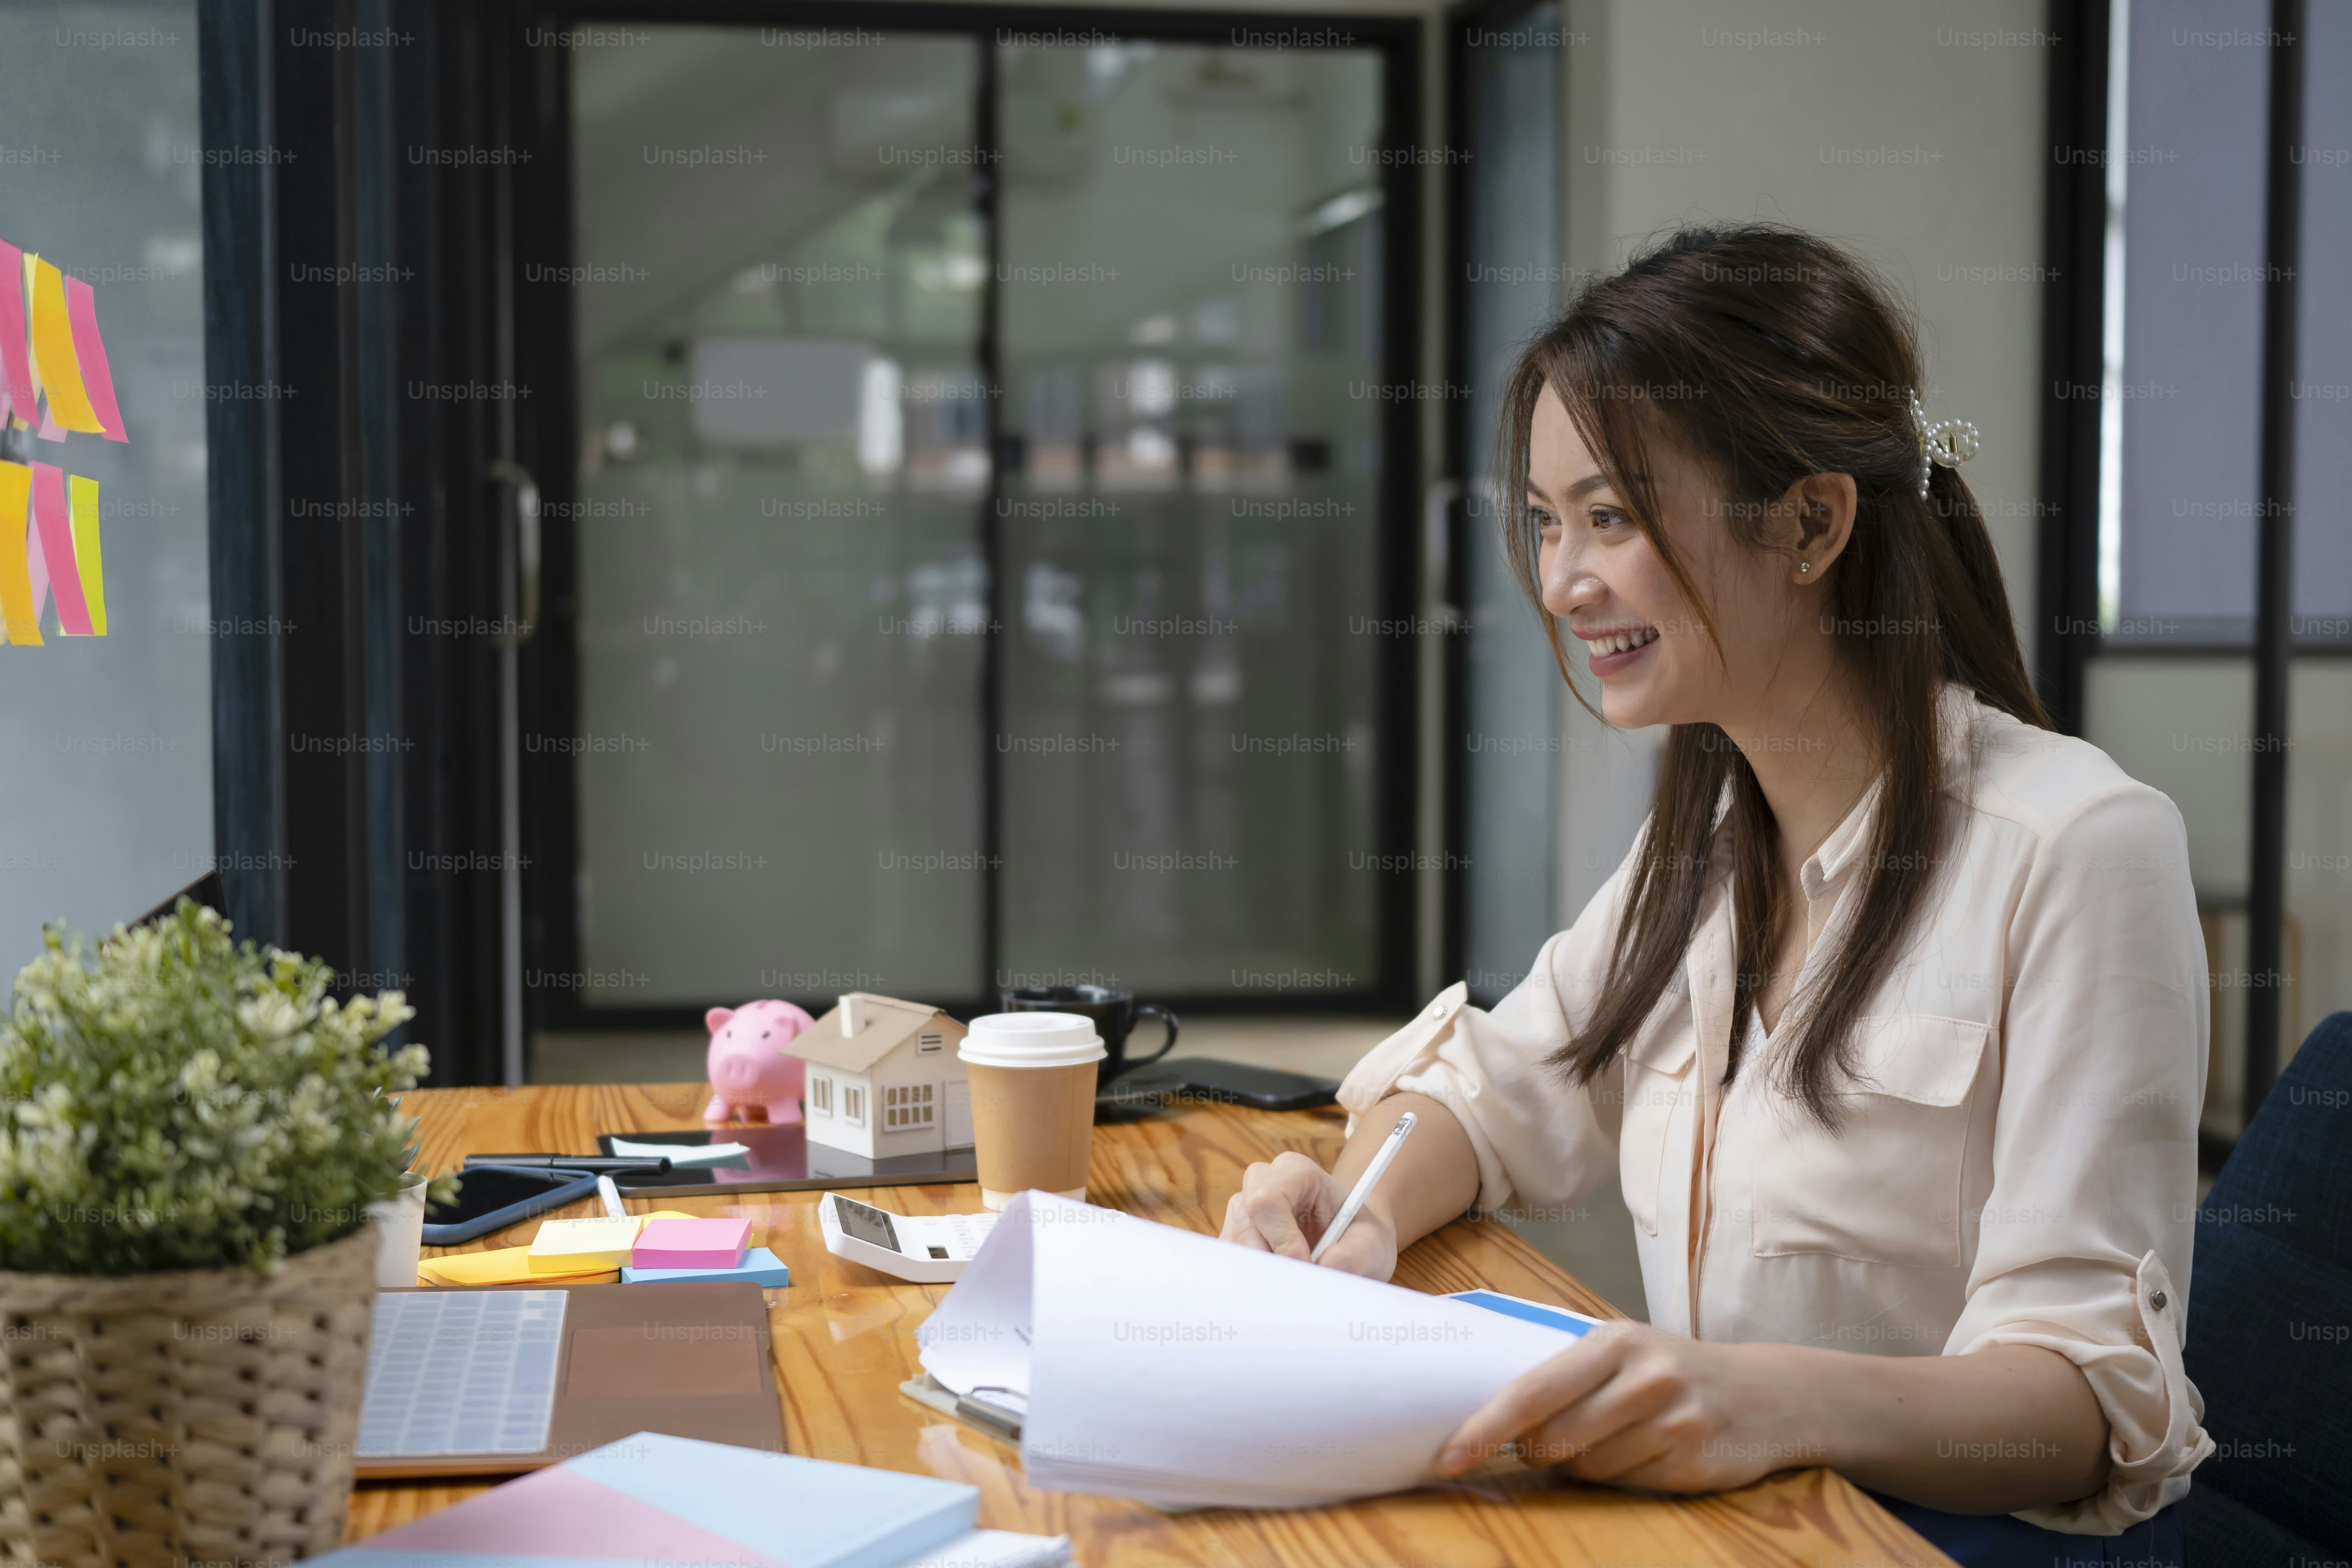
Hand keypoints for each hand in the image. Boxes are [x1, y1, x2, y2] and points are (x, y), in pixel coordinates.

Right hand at [1219, 1150, 1397, 1279]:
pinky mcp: (1237, 1237)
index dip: (1280, 1238)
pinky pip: (1233, 1263)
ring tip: (1293, 1289)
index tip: (1305, 1266)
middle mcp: (1262, 1184)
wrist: (1353, 1242)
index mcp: (1295, 1172)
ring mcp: (1244, 1210)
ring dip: (1261, 1275)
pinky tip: (1279, 1287)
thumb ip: (1351, 1255)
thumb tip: (1321, 1269)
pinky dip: (1254, 1281)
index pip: (1267, 1200)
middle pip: (1243, 1227)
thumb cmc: (1360, 1235)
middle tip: (1296, 1290)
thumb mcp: (1371, 1244)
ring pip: (1235, 1249)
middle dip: (1268, 1264)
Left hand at [1437, 1324, 1823, 1492]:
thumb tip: (1487, 1411)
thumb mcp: (1620, 1351)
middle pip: (1553, 1440)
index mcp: (1613, 1342)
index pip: (1531, 1392)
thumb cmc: (1670, 1371)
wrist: (1767, 1394)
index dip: (1485, 1428)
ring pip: (1588, 1470)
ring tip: (1612, 1439)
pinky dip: (1622, 1479)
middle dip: (1536, 1452)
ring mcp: (1673, 1421)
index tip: (1449, 1455)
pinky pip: (1628, 1487)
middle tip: (1547, 1444)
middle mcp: (1644, 1377)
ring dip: (1583, 1466)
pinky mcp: (1693, 1462)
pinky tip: (1645, 1453)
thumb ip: (1562, 1375)